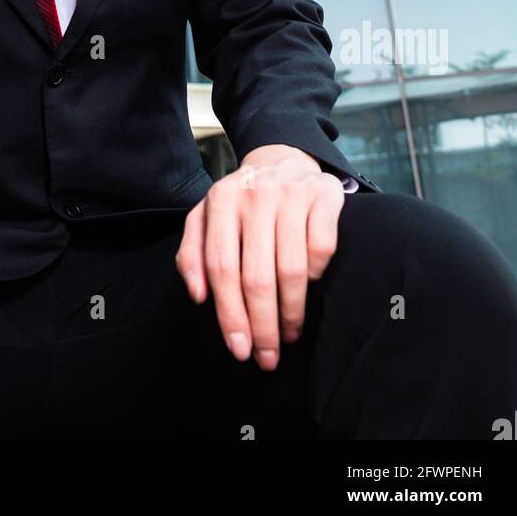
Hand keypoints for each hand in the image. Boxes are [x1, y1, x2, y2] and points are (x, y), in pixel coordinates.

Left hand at [174, 144, 345, 369]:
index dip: (229, 314)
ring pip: (292, 270)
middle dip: (262, 325)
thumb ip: (193, 254)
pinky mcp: (323, 196)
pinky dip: (316, 275)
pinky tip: (310, 285)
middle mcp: (254, 194)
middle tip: (268, 356)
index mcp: (220, 201)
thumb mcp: (207, 219)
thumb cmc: (242, 204)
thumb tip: (198, 295)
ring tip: (289, 333)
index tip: (239, 349)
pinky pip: (322, 250)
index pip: (221, 267)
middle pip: (256, 276)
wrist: (283, 159)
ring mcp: (290, 193)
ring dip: (291, 312)